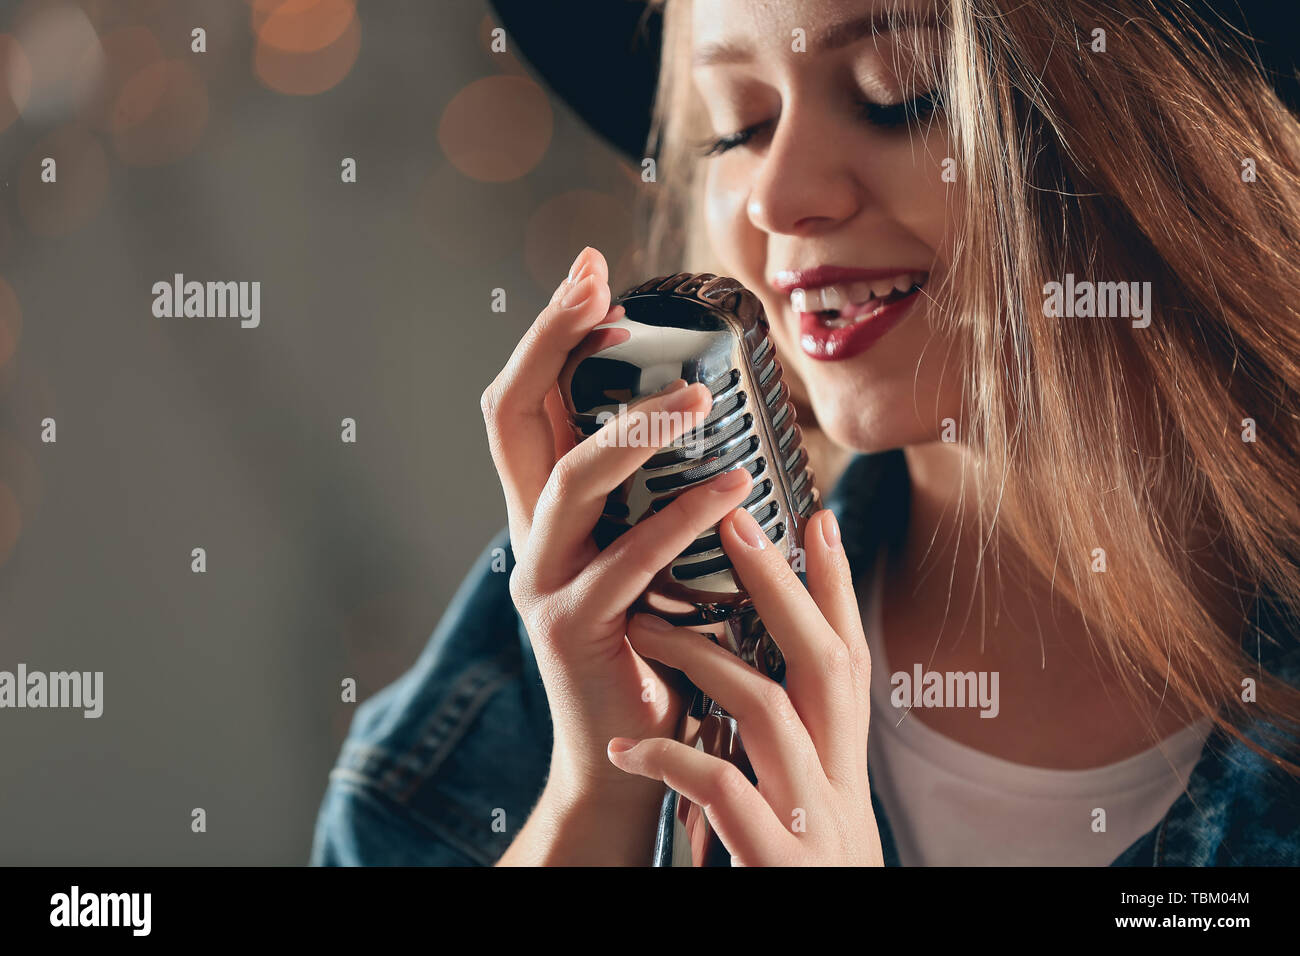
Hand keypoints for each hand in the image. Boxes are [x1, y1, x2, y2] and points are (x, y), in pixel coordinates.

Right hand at [482, 246, 757, 863]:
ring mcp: (543, 581)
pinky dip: (683, 517)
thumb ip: (654, 493)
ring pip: (570, 482)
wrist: (631, 754)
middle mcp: (528, 535)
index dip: (547, 333)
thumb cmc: (656, 643)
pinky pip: (627, 560)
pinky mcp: (574, 628)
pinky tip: (734, 487)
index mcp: (544, 509)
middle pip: (513, 416)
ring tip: (702, 397)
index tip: (591, 273)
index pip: (526, 401)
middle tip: (598, 285)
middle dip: (552, 341)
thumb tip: (707, 410)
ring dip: (635, 427)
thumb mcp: (647, 555)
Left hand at [607, 506, 883, 865]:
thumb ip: (792, 755)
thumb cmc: (793, 883)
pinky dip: (673, 759)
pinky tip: (632, 746)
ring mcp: (813, 827)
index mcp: (845, 773)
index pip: (849, 662)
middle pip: (828, 665)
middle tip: (738, 518)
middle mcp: (842, 790)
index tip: (818, 517)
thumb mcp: (811, 817)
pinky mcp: (776, 865)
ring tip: (647, 627)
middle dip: (785, 587)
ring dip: (706, 658)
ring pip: (771, 713)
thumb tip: (755, 683)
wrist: (820, 944)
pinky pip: (723, 792)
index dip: (837, 589)